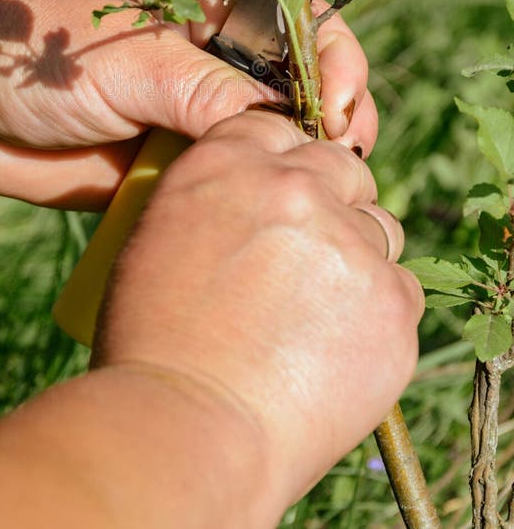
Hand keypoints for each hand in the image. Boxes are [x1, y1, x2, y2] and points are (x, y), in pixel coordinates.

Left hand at [0, 0, 376, 207]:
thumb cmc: (44, 53)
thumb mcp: (139, 60)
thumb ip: (212, 90)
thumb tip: (290, 128)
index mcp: (214, 20)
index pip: (304, 27)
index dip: (337, 60)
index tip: (339, 105)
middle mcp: (214, 70)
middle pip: (302, 90)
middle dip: (337, 117)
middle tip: (346, 151)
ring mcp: (195, 122)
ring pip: (272, 145)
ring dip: (305, 167)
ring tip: (328, 190)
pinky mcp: (172, 171)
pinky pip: (226, 188)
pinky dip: (253, 205)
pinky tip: (274, 222)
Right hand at [94, 110, 422, 511]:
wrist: (186, 428)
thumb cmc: (152, 344)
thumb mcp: (155, 240)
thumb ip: (210, 201)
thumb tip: (248, 203)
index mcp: (227, 163)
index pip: (277, 127)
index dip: (285, 160)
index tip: (285, 189)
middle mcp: (293, 187)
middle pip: (342, 166)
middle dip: (333, 197)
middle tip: (311, 247)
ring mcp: (348, 240)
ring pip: (378, 225)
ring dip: (357, 253)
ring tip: (321, 307)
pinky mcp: (391, 298)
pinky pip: (401, 286)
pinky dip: (377, 310)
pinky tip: (337, 345)